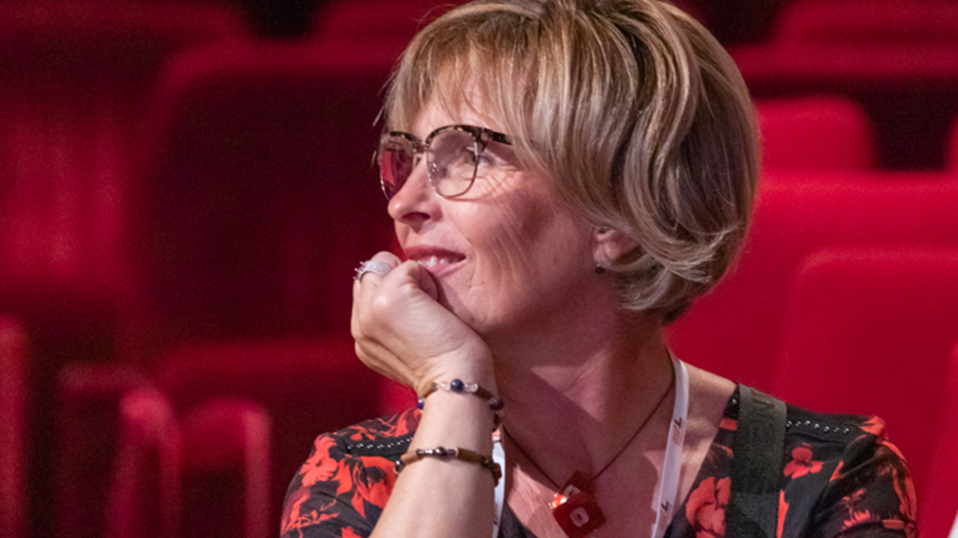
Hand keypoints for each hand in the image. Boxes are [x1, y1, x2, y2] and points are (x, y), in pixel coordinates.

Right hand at [351, 252, 493, 395]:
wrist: (454, 383)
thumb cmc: (446, 365)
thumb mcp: (406, 346)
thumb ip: (392, 322)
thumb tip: (405, 289)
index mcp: (362, 339)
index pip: (366, 291)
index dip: (393, 290)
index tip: (417, 318)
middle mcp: (359, 324)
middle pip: (370, 273)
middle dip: (398, 280)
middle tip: (423, 312)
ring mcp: (370, 310)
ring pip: (384, 265)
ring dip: (412, 279)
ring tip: (428, 310)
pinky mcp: (387, 298)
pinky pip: (407, 266)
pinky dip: (426, 280)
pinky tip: (434, 309)